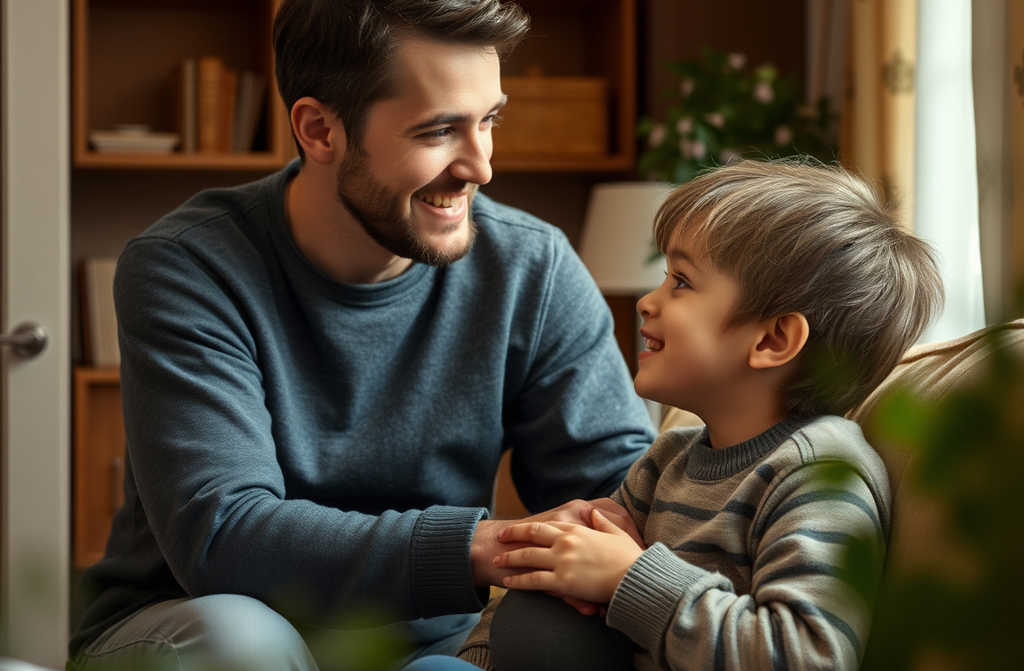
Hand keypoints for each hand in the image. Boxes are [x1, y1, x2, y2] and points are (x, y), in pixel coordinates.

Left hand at [493, 509, 643, 603]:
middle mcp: (565, 542)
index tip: (514, 529)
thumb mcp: (617, 533)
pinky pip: (534, 581)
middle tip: (499, 538)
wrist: (636, 578)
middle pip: (531, 535)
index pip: (545, 526)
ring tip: (496, 562)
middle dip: (512, 536)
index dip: (527, 527)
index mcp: (577, 529)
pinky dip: (518, 581)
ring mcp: (562, 560)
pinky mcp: (563, 581)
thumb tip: (594, 512)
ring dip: (509, 559)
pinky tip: (507, 583)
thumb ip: (603, 522)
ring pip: (527, 558)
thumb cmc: (630, 558)